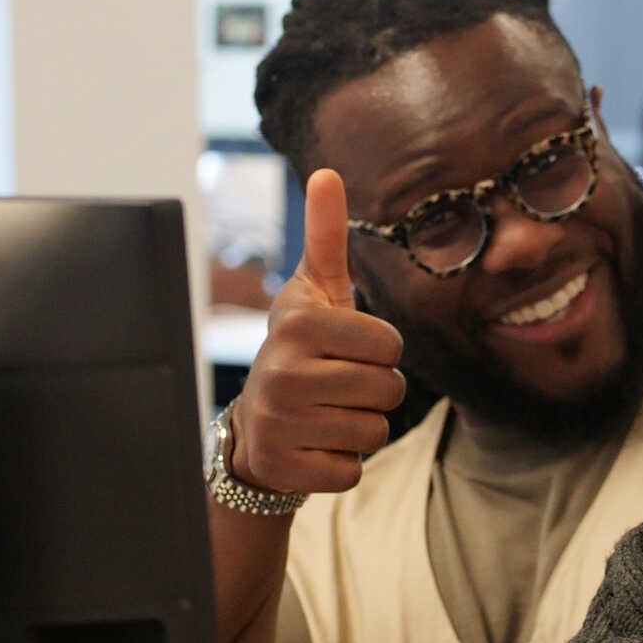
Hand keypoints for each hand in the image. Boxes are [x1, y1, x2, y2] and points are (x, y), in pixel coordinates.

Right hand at [225, 169, 405, 495]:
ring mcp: (281, 422)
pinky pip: (353, 470)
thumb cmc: (299, 351)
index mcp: (297, 323)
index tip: (345, 351)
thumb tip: (327, 172)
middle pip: (388, 390)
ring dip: (360, 427)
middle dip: (374, 391)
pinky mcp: (288, 467)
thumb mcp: (311, 293)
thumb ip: (325, 237)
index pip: (389, 344)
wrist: (254, 427)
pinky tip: (315, 445)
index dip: (378, 351)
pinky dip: (342, 462)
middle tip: (336, 386)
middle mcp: (282, 371)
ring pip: (374, 431)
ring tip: (325, 414)